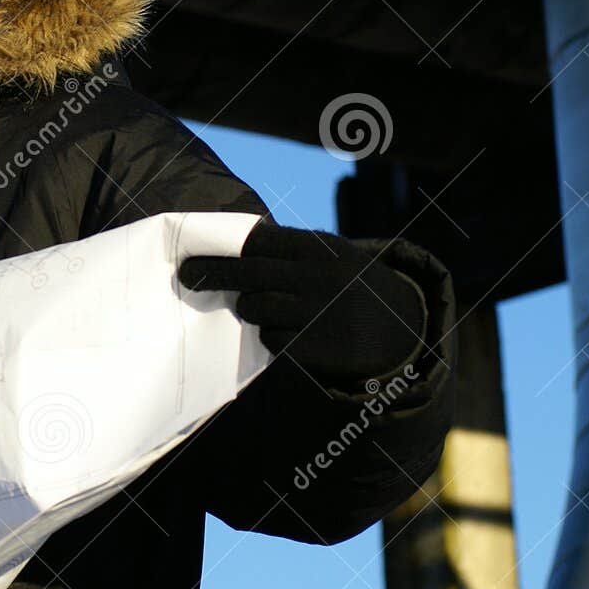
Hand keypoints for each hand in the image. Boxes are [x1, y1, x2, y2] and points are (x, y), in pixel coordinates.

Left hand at [177, 221, 427, 387]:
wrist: (403, 328)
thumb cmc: (350, 284)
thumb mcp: (330, 255)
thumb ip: (289, 251)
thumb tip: (229, 250)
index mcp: (319, 247)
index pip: (257, 241)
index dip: (222, 247)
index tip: (193, 250)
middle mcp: (319, 277)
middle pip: (250, 274)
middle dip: (213, 275)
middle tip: (185, 276)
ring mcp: (320, 313)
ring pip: (257, 308)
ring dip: (248, 308)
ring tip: (254, 307)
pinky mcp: (320, 347)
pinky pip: (273, 339)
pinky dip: (270, 335)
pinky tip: (283, 330)